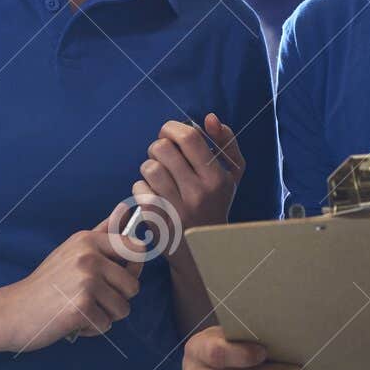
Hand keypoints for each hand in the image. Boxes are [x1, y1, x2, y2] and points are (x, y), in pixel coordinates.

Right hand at [0, 200, 145, 352]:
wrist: (12, 311)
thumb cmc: (47, 284)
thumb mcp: (72, 250)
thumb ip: (102, 232)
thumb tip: (127, 206)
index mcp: (88, 240)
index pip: (137, 249)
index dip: (133, 268)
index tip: (114, 277)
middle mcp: (89, 256)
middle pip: (133, 286)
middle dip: (116, 299)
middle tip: (89, 298)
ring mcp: (85, 281)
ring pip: (122, 309)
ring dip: (105, 316)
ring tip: (80, 308)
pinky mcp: (80, 306)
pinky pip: (106, 325)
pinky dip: (91, 329)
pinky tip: (71, 320)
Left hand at [133, 113, 243, 255]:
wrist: (206, 251)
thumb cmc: (216, 204)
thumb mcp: (231, 175)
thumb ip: (227, 142)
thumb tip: (211, 118)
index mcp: (216, 178)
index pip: (189, 137)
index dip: (173, 127)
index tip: (169, 133)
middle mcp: (198, 193)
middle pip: (163, 148)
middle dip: (158, 147)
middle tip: (163, 157)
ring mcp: (176, 208)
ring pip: (149, 168)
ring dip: (149, 168)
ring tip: (158, 176)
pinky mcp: (157, 221)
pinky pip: (138, 189)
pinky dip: (141, 188)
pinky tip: (152, 195)